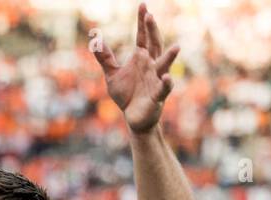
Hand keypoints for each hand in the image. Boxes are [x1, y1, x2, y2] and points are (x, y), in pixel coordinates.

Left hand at [91, 4, 179, 133]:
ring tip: (176, 47)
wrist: (134, 118)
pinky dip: (166, 82)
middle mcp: (151, 65)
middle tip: (150, 16)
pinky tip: (166, 77)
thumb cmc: (126, 94)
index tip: (143, 5)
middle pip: (154, 44)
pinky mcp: (158, 95)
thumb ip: (105, 58)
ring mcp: (156, 79)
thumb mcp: (111, 75)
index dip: (142, 22)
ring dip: (170, 57)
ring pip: (164, 65)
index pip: (143, 36)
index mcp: (141, 58)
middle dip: (153, 31)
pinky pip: (164, 87)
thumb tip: (94, 40)